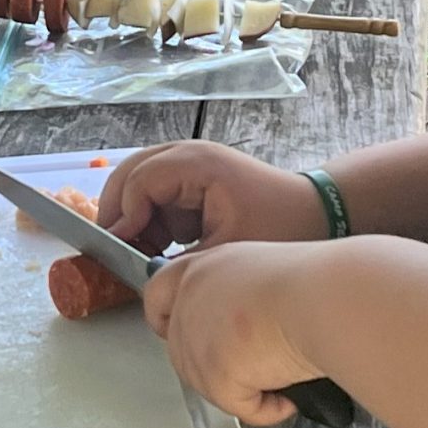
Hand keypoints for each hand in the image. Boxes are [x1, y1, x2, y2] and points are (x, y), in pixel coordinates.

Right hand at [98, 140, 327, 254]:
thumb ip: (177, 261)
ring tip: (134, 252)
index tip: (118, 250)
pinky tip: (153, 247)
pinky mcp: (193, 179)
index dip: (123, 216)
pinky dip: (148, 218)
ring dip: (132, 216)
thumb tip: (142, 273)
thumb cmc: (279, 227)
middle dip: (118, 211)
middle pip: (129, 172)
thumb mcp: (226, 251)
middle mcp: (188, 154)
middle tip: (112, 250)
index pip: (139, 181)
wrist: (315, 212)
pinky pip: (155, 193)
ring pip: (137, 182)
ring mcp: (189, 163)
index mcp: (197, 164)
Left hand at [143, 242, 329, 427]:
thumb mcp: (264, 273)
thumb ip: (236, 296)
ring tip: (283, 375)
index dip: (168, 320)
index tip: (191, 336)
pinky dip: (267, 409)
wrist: (326, 299)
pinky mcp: (214, 374)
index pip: (158, 294)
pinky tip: (288, 396)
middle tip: (255, 367)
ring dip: (244, 387)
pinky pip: (239, 406)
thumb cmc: (315, 283)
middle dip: (216, 367)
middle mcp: (190, 301)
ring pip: (207, 384)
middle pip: (180, 350)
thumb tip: (240, 332)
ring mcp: (196, 339)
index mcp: (202, 268)